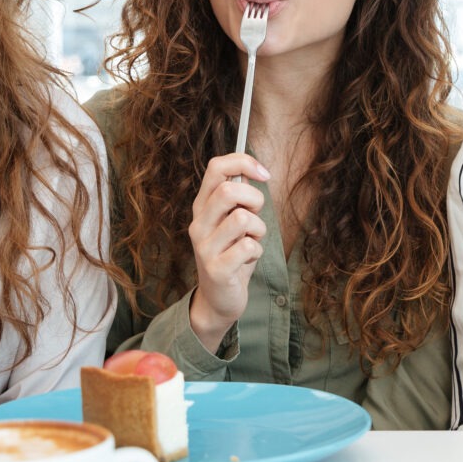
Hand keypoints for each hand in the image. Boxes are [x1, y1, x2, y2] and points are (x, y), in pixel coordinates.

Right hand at [188, 152, 268, 350]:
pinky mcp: (216, 269)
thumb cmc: (232, 255)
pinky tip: (249, 260)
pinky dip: (257, 251)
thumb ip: (239, 197)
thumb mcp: (233, 221)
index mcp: (202, 206)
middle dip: (254, 199)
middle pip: (229, 190)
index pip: (216, 168)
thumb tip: (252, 169)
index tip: (264, 174)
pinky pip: (249, 247)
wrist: (219, 299)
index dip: (244, 162)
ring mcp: (204, 247)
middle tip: (256, 215)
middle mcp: (198, 224)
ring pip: (242, 218)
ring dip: (259, 229)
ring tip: (252, 240)